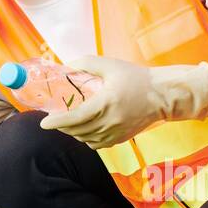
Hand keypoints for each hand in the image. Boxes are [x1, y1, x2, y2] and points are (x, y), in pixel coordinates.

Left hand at [40, 55, 207, 148]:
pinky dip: (86, 138)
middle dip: (62, 126)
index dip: (57, 122)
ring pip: (84, 139)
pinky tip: (85, 128)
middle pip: (76, 131)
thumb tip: (66, 66)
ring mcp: (115, 133)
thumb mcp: (111, 65)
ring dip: (73, 132)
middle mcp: (110, 122)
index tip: (43, 123)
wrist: (163, 95)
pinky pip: (95, 144)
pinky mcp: (119, 139)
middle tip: (55, 118)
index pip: (75, 118)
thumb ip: (86, 64)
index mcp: (106, 103)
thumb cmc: (137, 78)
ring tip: (69, 122)